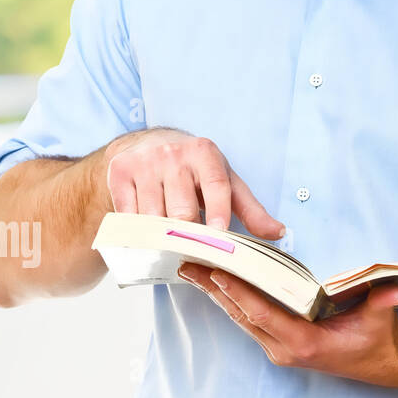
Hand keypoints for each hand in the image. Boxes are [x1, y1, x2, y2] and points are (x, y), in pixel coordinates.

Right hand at [104, 128, 284, 237]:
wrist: (148, 145)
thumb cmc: (195, 170)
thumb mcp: (226, 182)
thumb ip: (251, 210)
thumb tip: (278, 234)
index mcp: (205, 153)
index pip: (216, 186)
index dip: (219, 212)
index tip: (219, 235)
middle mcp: (174, 155)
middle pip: (182, 208)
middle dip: (189, 235)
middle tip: (193, 252)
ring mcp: (144, 163)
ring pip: (153, 216)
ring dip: (161, 237)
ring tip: (169, 245)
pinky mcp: (120, 173)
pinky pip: (127, 214)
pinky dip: (137, 231)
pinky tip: (145, 235)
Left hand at [176, 263, 397, 385]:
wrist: (380, 364)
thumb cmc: (377, 340)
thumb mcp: (381, 319)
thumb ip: (383, 302)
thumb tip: (395, 289)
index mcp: (304, 342)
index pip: (263, 313)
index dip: (239, 292)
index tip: (217, 273)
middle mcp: (284, 348)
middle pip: (242, 315)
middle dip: (214, 289)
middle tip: (189, 265)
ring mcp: (279, 348)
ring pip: (241, 318)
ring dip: (216, 295)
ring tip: (193, 271)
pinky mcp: (279, 344)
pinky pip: (249, 320)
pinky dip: (231, 301)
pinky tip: (216, 286)